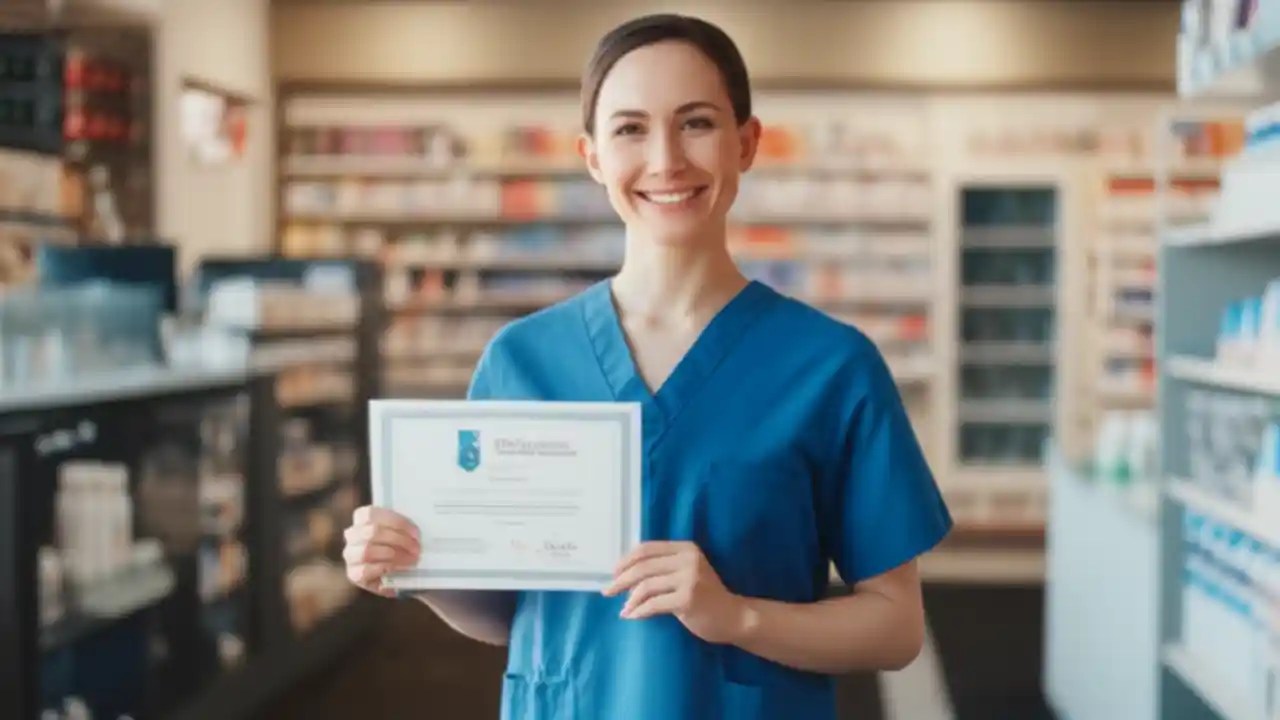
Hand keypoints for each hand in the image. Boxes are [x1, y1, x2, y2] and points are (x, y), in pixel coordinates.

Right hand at [343, 506, 420, 597]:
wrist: (395, 575)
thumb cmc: (399, 548)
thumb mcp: (401, 533)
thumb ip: (403, 528)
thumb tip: (414, 532)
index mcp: (362, 518)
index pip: (371, 514)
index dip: (395, 522)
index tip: (415, 532)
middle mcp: (352, 535)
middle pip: (372, 532)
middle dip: (398, 540)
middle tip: (416, 548)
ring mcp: (350, 555)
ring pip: (368, 550)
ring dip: (394, 555)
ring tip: (411, 559)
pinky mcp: (353, 574)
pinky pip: (366, 570)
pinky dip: (386, 568)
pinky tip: (400, 568)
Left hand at [602, 541, 749, 644]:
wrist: (733, 617)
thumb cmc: (706, 596)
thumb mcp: (686, 574)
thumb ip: (662, 569)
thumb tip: (625, 577)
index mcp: (686, 548)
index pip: (647, 548)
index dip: (626, 560)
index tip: (613, 573)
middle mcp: (688, 559)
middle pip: (643, 566)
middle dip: (621, 579)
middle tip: (608, 591)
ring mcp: (689, 578)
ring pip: (646, 585)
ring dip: (630, 599)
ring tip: (624, 609)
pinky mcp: (688, 598)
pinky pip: (654, 604)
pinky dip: (639, 611)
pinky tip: (633, 616)